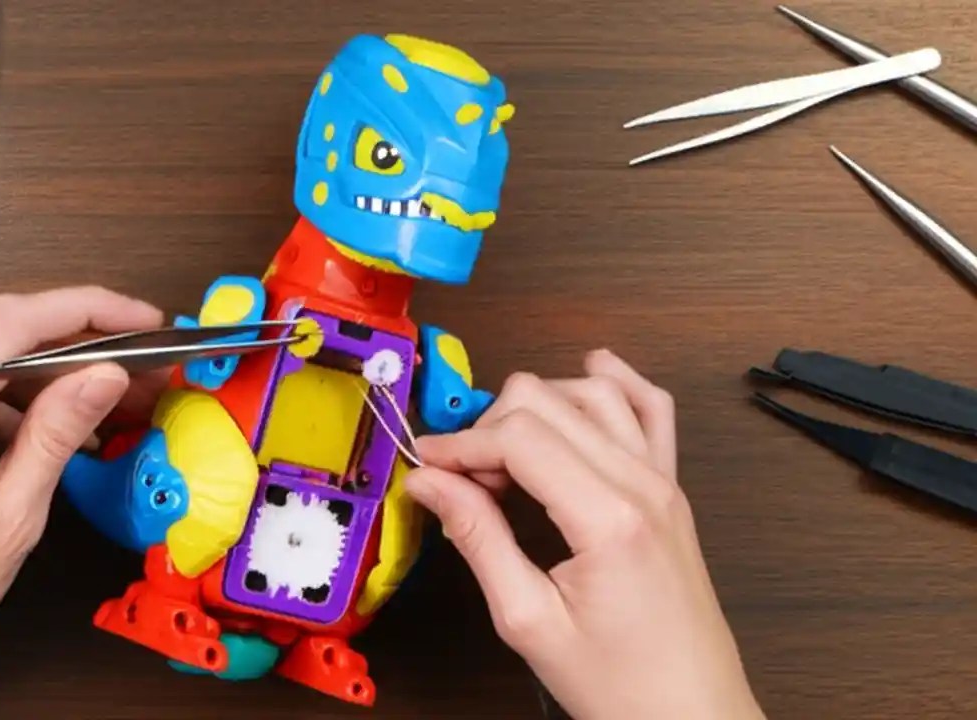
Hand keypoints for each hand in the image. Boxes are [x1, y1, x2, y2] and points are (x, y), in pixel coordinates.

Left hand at [0, 287, 166, 719]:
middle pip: (4, 336)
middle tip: (142, 368)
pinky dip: (19, 404)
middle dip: (82, 344)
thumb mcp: (8, 523)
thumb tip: (102, 376)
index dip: (87, 308)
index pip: (13, 324)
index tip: (140, 319)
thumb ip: (55, 438)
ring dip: (53, 377)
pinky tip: (58, 434)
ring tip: (112, 405)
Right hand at [405, 350, 763, 719]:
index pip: (518, 437)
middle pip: (547, 401)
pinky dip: (619, 384)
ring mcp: (663, 483)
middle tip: (461, 478)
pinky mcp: (671, 490)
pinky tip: (589, 374)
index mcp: (608, 519)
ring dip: (537, 406)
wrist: (693, 715)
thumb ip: (478, 539)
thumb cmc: (623, 685)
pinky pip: (652, 410)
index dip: (461, 444)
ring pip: (592, 393)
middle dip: (489, 427)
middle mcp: (642, 486)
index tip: (426, 465)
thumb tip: (431, 484)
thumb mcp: (528, 620)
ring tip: (504, 455)